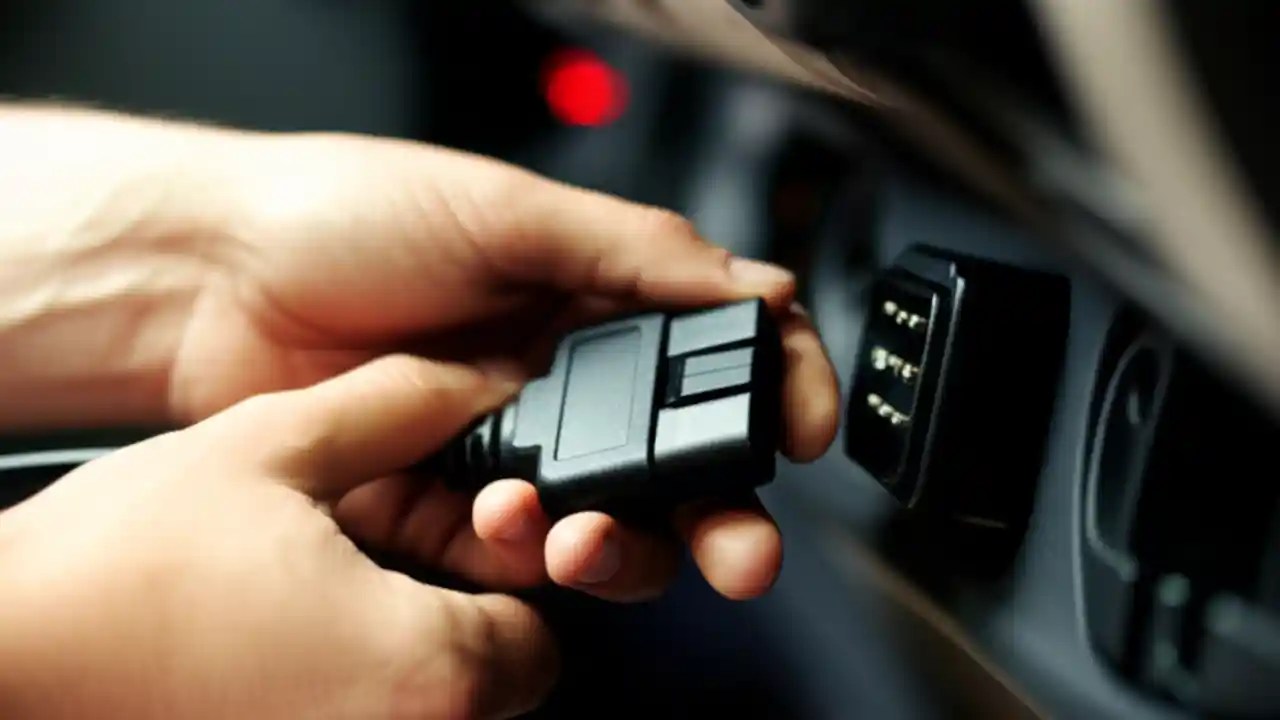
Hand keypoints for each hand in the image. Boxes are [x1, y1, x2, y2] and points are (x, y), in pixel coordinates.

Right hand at [0, 356, 555, 719]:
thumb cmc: (106, 575)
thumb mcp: (270, 447)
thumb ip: (400, 407)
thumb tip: (472, 380)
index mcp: (422, 672)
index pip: (541, 638)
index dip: (510, 576)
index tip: (469, 538)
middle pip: (490, 684)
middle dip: (459, 618)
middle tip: (385, 562)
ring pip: (425, 711)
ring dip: (399, 655)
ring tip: (320, 593)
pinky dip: (343, 692)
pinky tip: (280, 638)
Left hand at [170, 131, 838, 601]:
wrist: (208, 278)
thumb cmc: (346, 215)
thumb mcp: (507, 209)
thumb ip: (636, 254)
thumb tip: (753, 285)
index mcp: (592, 299)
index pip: (716, 354)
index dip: (775, 394)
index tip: (802, 431)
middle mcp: (561, 379)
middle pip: (676, 467)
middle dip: (722, 518)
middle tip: (740, 552)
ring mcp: (508, 448)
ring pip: (604, 525)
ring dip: (616, 544)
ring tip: (582, 531)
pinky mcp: (445, 505)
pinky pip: (510, 554)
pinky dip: (522, 555)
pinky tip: (502, 522)